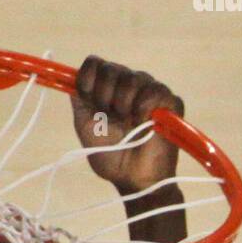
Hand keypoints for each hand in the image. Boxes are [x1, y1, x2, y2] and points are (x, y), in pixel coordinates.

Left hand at [71, 56, 183, 195]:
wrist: (133, 179)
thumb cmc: (110, 156)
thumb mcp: (86, 128)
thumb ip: (79, 102)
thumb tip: (72, 79)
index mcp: (106, 90)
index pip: (95, 64)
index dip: (88, 77)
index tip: (88, 98)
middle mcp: (128, 85)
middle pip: (111, 68)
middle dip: (105, 94)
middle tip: (112, 117)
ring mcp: (150, 90)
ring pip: (133, 77)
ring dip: (124, 103)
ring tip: (129, 123)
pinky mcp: (170, 101)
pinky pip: (154, 90)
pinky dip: (144, 108)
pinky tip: (143, 123)